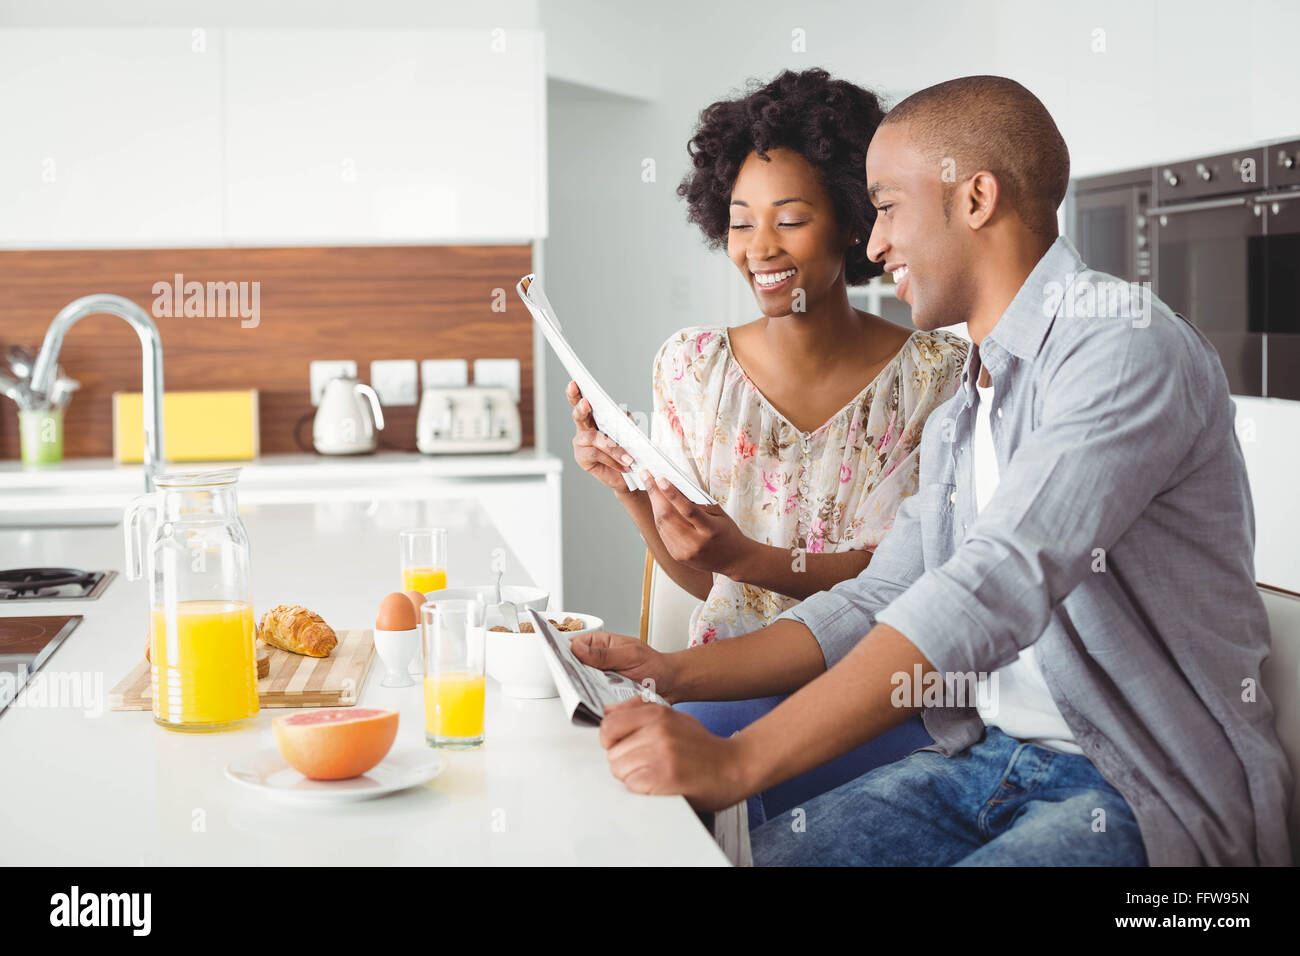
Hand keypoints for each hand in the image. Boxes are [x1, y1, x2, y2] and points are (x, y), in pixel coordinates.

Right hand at [567, 380, 633, 491]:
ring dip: (613, 447)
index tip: (575, 382)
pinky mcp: (581, 458)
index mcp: (594, 417)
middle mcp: (584, 428)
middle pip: (579, 414)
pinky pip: (596, 455)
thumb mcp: (630, 432)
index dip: (576, 392)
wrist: (629, 474)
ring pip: (593, 438)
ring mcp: (580, 443)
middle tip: (585, 402)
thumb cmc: (627, 450)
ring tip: (629, 458)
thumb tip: (623, 418)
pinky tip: (625, 465)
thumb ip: (625, 422)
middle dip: (581, 407)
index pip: (582, 401)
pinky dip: (613, 459)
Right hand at [570, 629, 679, 702]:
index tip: (559, 659)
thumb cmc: (654, 664)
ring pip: (582, 684)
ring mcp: (600, 679)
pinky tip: (599, 702)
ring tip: (593, 690)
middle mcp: (597, 661)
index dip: (565, 651)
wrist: (670, 684)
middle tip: (576, 678)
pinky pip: (594, 699)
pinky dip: (595, 701)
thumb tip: (577, 648)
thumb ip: (604, 654)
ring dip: (585, 689)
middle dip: (574, 673)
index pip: (574, 644)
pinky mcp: (605, 695)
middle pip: (574, 666)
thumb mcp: (630, 655)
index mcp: (601, 644)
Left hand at [599, 698, 753, 811]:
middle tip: (647, 763)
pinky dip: (642, 789)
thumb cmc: (704, 747)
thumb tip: (609, 710)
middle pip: (612, 751)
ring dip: (633, 777)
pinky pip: (632, 784)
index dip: (611, 739)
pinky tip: (659, 784)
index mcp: (657, 714)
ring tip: (655, 774)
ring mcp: (661, 753)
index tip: (621, 745)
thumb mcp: (674, 718)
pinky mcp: (664, 776)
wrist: (735, 767)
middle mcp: (658, 730)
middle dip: (625, 761)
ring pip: (619, 769)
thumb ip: (639, 711)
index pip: (609, 724)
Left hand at [643, 473, 752, 577]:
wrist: (734, 560)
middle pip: (668, 517)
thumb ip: (699, 503)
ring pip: (661, 525)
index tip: (661, 479)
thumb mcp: (719, 514)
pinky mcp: (677, 556)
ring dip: (654, 504)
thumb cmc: (727, 533)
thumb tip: (676, 486)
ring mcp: (685, 552)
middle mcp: (696, 543)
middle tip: (647, 477)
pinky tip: (658, 506)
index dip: (672, 494)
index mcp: (711, 530)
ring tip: (651, 488)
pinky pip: (662, 534)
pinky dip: (659, 518)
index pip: (688, 510)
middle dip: (655, 495)